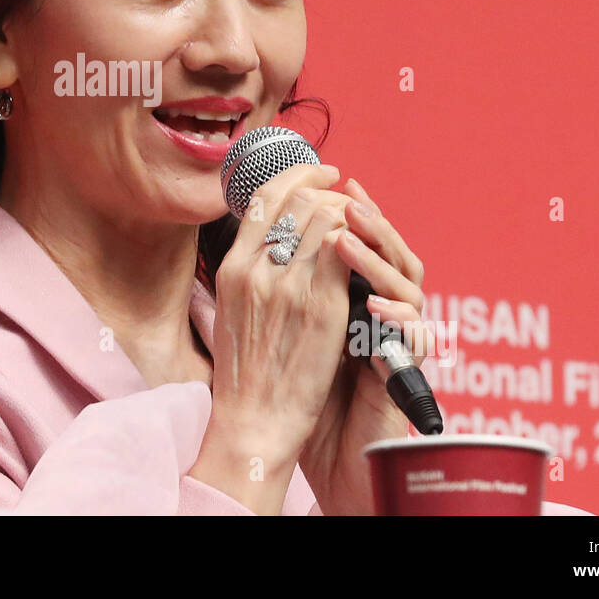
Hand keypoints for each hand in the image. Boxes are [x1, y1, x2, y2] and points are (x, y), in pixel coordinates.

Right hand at [189, 161, 356, 512]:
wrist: (252, 424)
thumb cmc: (245, 377)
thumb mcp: (230, 313)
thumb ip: (248, 276)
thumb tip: (270, 245)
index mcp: (231, 269)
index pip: (264, 200)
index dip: (297, 177)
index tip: (320, 174)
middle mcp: (256, 270)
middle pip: (298, 200)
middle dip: (329, 189)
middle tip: (348, 193)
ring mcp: (290, 287)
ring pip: (326, 219)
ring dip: (350, 214)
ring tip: (362, 223)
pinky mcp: (322, 308)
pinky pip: (346, 253)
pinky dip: (360, 244)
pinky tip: (368, 254)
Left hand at [298, 177, 431, 514]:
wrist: (292, 439)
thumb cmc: (287, 380)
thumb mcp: (285, 319)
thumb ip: (287, 275)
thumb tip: (261, 225)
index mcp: (353, 294)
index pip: (365, 238)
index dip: (350, 206)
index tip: (328, 176)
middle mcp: (381, 311)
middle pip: (395, 251)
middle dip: (372, 220)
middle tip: (350, 194)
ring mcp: (394, 341)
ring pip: (410, 287)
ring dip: (380, 260)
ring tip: (349, 240)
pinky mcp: (399, 374)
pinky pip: (415, 338)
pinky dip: (397, 318)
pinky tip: (373, 306)